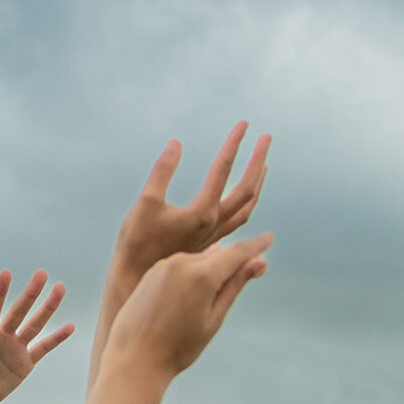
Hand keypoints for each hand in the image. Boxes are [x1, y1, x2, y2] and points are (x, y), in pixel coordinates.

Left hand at [0, 270, 74, 403]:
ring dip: (47, 308)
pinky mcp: (25, 364)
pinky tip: (69, 326)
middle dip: (30, 294)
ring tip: (60, 289)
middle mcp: (1, 336)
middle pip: (18, 311)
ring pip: (34, 325)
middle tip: (42, 274)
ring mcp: (15, 348)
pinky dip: (56, 338)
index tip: (6, 273)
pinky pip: (43, 348)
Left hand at [103, 235, 270, 380]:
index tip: (269, 238)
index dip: (255, 246)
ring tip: (216, 290)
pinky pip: (179, 267)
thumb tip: (259, 262)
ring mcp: (164, 266)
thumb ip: (234, 287)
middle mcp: (182, 263)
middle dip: (233, 262)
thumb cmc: (177, 347)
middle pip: (218, 257)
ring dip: (210, 270)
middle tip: (252, 269)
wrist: (133, 358)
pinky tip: (191, 292)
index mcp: (202, 276)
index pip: (237, 253)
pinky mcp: (152, 273)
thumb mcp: (213, 319)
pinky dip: (191, 273)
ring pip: (198, 261)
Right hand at [114, 124, 269, 278]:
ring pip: (246, 208)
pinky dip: (247, 204)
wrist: (136, 280)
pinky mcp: (208, 243)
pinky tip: (245, 199)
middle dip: (257, 161)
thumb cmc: (137, 242)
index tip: (244, 124)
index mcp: (202, 212)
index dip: (233, 144)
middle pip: (247, 190)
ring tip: (263, 165)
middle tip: (267, 137)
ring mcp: (213, 236)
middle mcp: (214, 224)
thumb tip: (176, 144)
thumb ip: (161, 172)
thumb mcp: (145, 203)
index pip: (223, 170)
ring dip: (257, 184)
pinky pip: (237, 221)